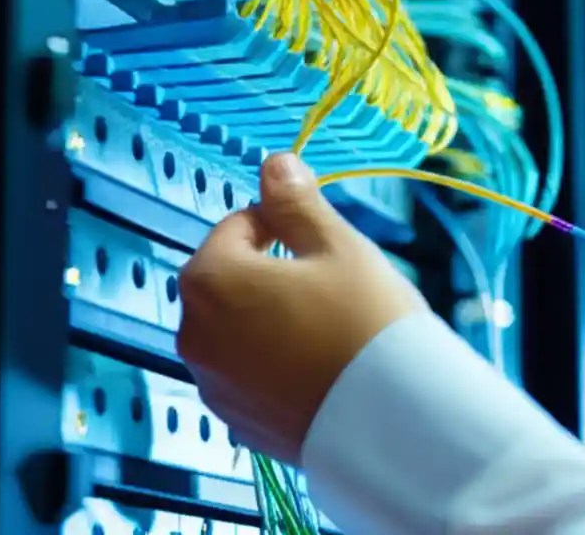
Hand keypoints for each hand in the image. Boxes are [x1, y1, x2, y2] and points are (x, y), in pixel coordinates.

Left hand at [176, 154, 425, 463]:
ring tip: (327, 328)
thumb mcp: (338, 246)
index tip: (318, 236)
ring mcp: (212, 382)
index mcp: (211, 279)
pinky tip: (319, 366)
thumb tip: (275, 164)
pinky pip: (248, 374)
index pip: (236, 226)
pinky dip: (273, 363)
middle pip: (228, 280)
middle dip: (268, 272)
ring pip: (236, 329)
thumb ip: (296, 203)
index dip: (279, 223)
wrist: (389, 420)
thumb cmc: (366, 323)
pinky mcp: (235, 420)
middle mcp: (195, 333)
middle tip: (328, 282)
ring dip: (268, 319)